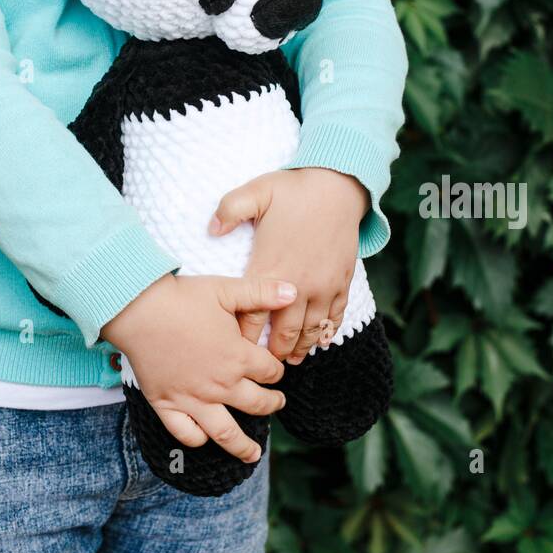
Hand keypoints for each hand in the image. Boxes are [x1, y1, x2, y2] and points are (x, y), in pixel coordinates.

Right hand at [100, 272, 295, 462]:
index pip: (270, 372)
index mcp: (237, 358)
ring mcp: (193, 399)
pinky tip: (204, 438)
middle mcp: (220, 385)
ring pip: (225, 432)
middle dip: (271, 404)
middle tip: (277, 403)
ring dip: (243, 446)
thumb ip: (262, 292)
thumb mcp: (227, 289)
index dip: (276, 369)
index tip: (274, 368)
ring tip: (254, 455)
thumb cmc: (182, 298)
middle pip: (256, 404)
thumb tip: (293, 291)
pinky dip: (197, 438)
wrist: (139, 310)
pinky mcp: (167, 404)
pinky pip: (185, 432)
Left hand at [209, 167, 367, 364]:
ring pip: (311, 330)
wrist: (338, 185)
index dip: (242, 337)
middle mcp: (298, 284)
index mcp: (271, 267)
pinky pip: (335, 316)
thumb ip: (229, 210)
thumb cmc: (293, 189)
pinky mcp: (342, 282)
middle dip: (271, 353)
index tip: (233, 349)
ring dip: (299, 348)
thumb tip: (210, 230)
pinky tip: (319, 341)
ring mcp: (323, 285)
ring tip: (290, 361)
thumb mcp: (256, 192)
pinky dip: (326, 332)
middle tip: (261, 366)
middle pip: (283, 332)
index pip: (252, 315)